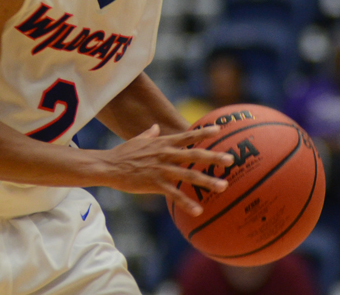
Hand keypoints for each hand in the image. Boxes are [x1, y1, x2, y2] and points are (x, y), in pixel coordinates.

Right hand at [97, 124, 233, 216]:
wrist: (108, 166)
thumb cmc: (122, 153)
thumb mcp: (137, 140)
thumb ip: (149, 134)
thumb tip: (154, 127)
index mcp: (163, 143)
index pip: (187, 136)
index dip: (204, 132)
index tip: (220, 129)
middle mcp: (166, 154)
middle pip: (194, 154)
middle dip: (214, 156)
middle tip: (231, 159)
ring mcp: (161, 169)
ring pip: (189, 175)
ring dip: (207, 181)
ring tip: (223, 187)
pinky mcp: (155, 184)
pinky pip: (174, 194)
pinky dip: (187, 202)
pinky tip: (198, 211)